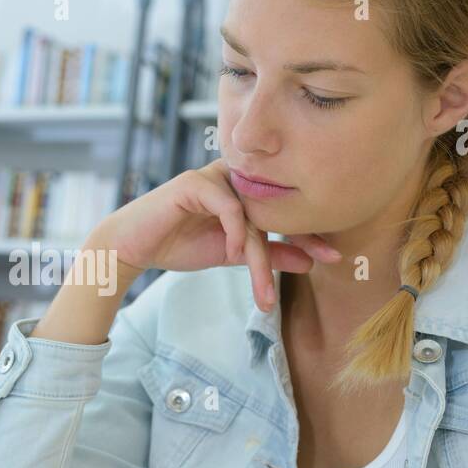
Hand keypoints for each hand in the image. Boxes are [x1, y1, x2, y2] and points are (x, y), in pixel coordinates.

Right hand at [86, 157, 340, 311]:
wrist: (132, 247)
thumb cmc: (178, 244)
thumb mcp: (231, 254)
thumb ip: (267, 255)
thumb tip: (309, 262)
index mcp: (244, 190)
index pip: (285, 209)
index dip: (310, 231)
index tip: (334, 255)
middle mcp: (233, 177)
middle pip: (275, 209)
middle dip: (301, 237)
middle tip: (326, 261)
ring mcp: (214, 177)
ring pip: (253, 213)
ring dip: (260, 255)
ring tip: (264, 290)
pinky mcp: (194, 183)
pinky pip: (228, 205)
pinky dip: (235, 231)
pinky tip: (234, 253)